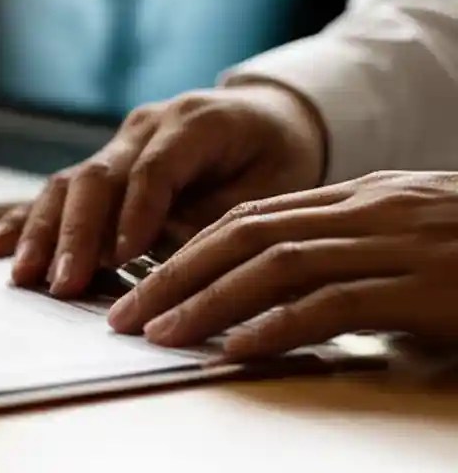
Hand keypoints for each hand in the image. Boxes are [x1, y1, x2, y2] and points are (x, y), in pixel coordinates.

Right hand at [0, 83, 326, 296]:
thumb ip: (219, 214)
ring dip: (42, 232)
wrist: (268, 117)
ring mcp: (118, 142)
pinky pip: (58, 192)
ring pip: (68, 182)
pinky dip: (26, 219)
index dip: (134, 215)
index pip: (154, 170)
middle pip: (97, 176)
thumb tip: (163, 252)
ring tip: (24, 275)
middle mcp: (146, 126)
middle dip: (75, 234)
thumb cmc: (278, 155)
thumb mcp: (275, 184)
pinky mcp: (102, 164)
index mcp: (195, 122)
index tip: (120, 261)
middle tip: (63, 283)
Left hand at [108, 171, 457, 359]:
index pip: (250, 217)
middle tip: (123, 315)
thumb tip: (284, 290)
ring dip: (205, 301)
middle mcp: (368, 212)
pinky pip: (333, 303)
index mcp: (360, 199)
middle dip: (173, 274)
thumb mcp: (414, 238)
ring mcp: (395, 245)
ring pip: (274, 265)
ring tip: (157, 334)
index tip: (141, 284)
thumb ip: (353, 252)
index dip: (187, 250)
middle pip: (243, 235)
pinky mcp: (424, 287)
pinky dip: (275, 325)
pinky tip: (234, 349)